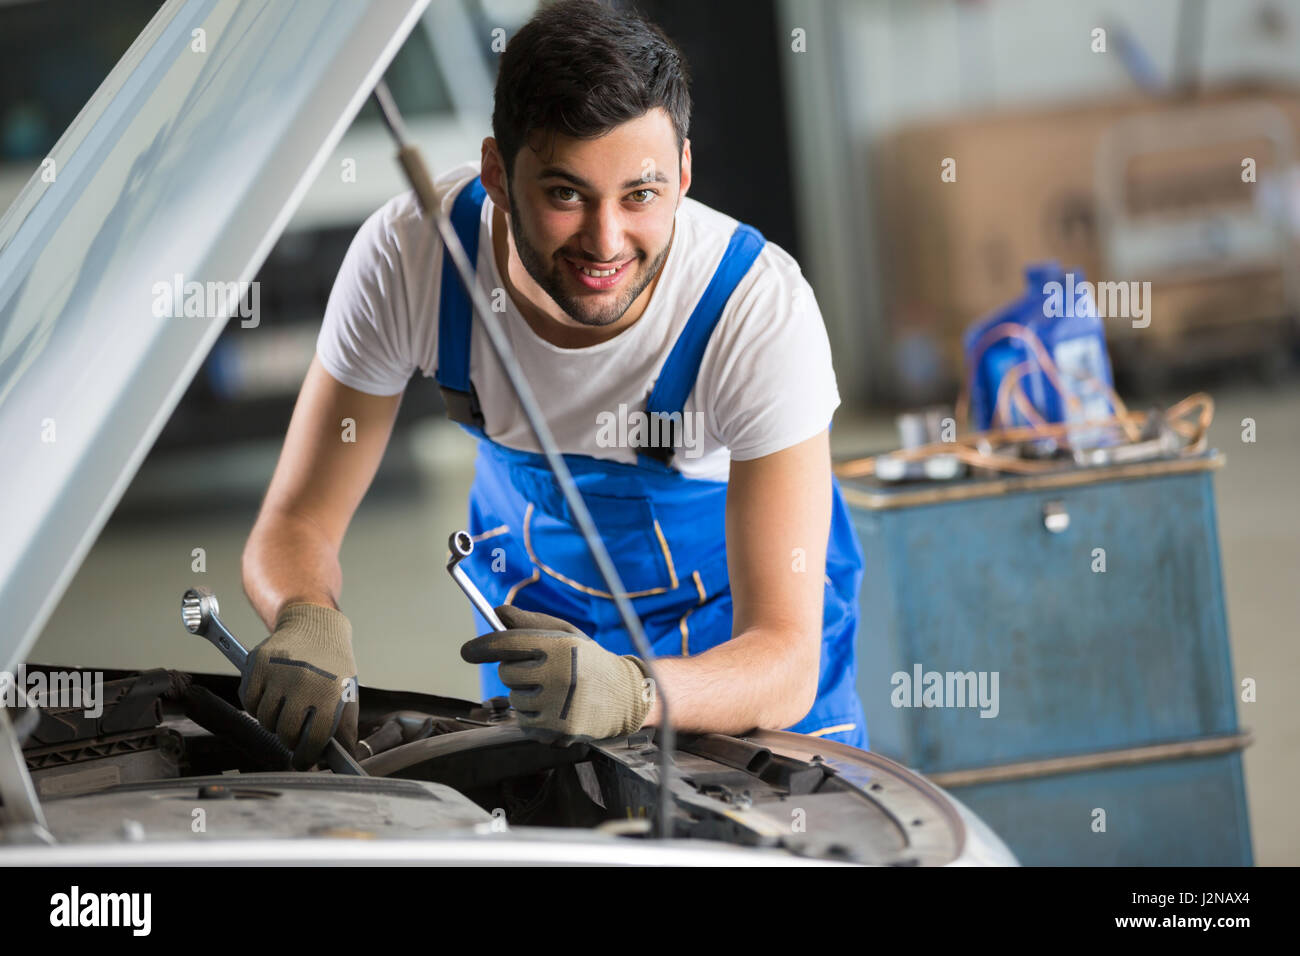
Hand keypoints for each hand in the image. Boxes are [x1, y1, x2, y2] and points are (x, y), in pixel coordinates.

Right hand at [239, 603, 358, 769]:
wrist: (316, 626)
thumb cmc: (333, 666)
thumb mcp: (347, 694)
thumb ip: (345, 728)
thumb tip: (342, 759)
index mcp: (331, 691)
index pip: (315, 738)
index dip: (308, 756)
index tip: (304, 762)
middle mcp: (305, 681)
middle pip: (286, 732)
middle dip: (289, 740)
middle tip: (293, 735)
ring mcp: (279, 671)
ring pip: (264, 719)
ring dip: (272, 722)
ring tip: (283, 712)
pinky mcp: (259, 663)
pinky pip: (248, 701)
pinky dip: (255, 706)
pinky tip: (269, 699)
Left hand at [460, 606, 652, 744]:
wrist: (624, 697)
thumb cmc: (589, 661)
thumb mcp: (565, 635)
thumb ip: (530, 624)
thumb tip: (497, 613)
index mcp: (559, 646)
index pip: (508, 644)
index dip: (482, 647)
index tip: (468, 651)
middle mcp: (558, 675)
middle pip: (506, 673)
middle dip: (516, 670)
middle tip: (542, 669)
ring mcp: (556, 706)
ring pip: (514, 699)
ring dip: (525, 694)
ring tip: (553, 690)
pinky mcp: (556, 730)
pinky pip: (523, 722)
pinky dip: (532, 716)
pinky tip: (554, 707)